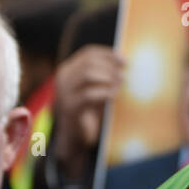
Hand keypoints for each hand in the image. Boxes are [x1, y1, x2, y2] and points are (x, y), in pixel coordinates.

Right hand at [53, 45, 125, 176]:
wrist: (77, 135)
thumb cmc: (91, 109)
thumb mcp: (97, 87)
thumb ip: (104, 74)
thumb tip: (125, 62)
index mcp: (68, 70)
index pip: (88, 53)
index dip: (108, 54)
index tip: (125, 59)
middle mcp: (63, 78)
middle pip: (88, 62)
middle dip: (110, 66)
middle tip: (125, 74)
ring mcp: (64, 93)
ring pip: (88, 75)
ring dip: (108, 77)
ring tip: (121, 83)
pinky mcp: (70, 107)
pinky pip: (89, 94)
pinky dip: (105, 92)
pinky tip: (115, 96)